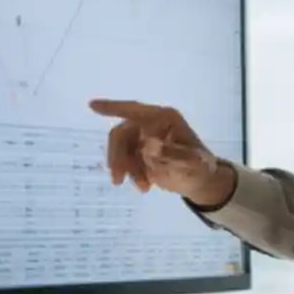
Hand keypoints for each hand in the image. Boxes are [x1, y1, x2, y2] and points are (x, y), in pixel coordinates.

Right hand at [87, 99, 234, 206]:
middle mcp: (152, 124)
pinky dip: (131, 174)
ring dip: (125, 169)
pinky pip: (125, 160)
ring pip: (121, 150)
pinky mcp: (141, 151)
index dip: (113, 107)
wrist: (201, 182)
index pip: (134, 110)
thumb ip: (170, 153)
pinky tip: (145, 186)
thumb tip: (147, 145)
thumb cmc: (200, 167)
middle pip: (122, 134)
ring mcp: (145, 137)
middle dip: (118, 157)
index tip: (92, 105)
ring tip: (143, 188)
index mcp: (164, 118)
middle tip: (118, 179)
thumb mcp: (191, 162)